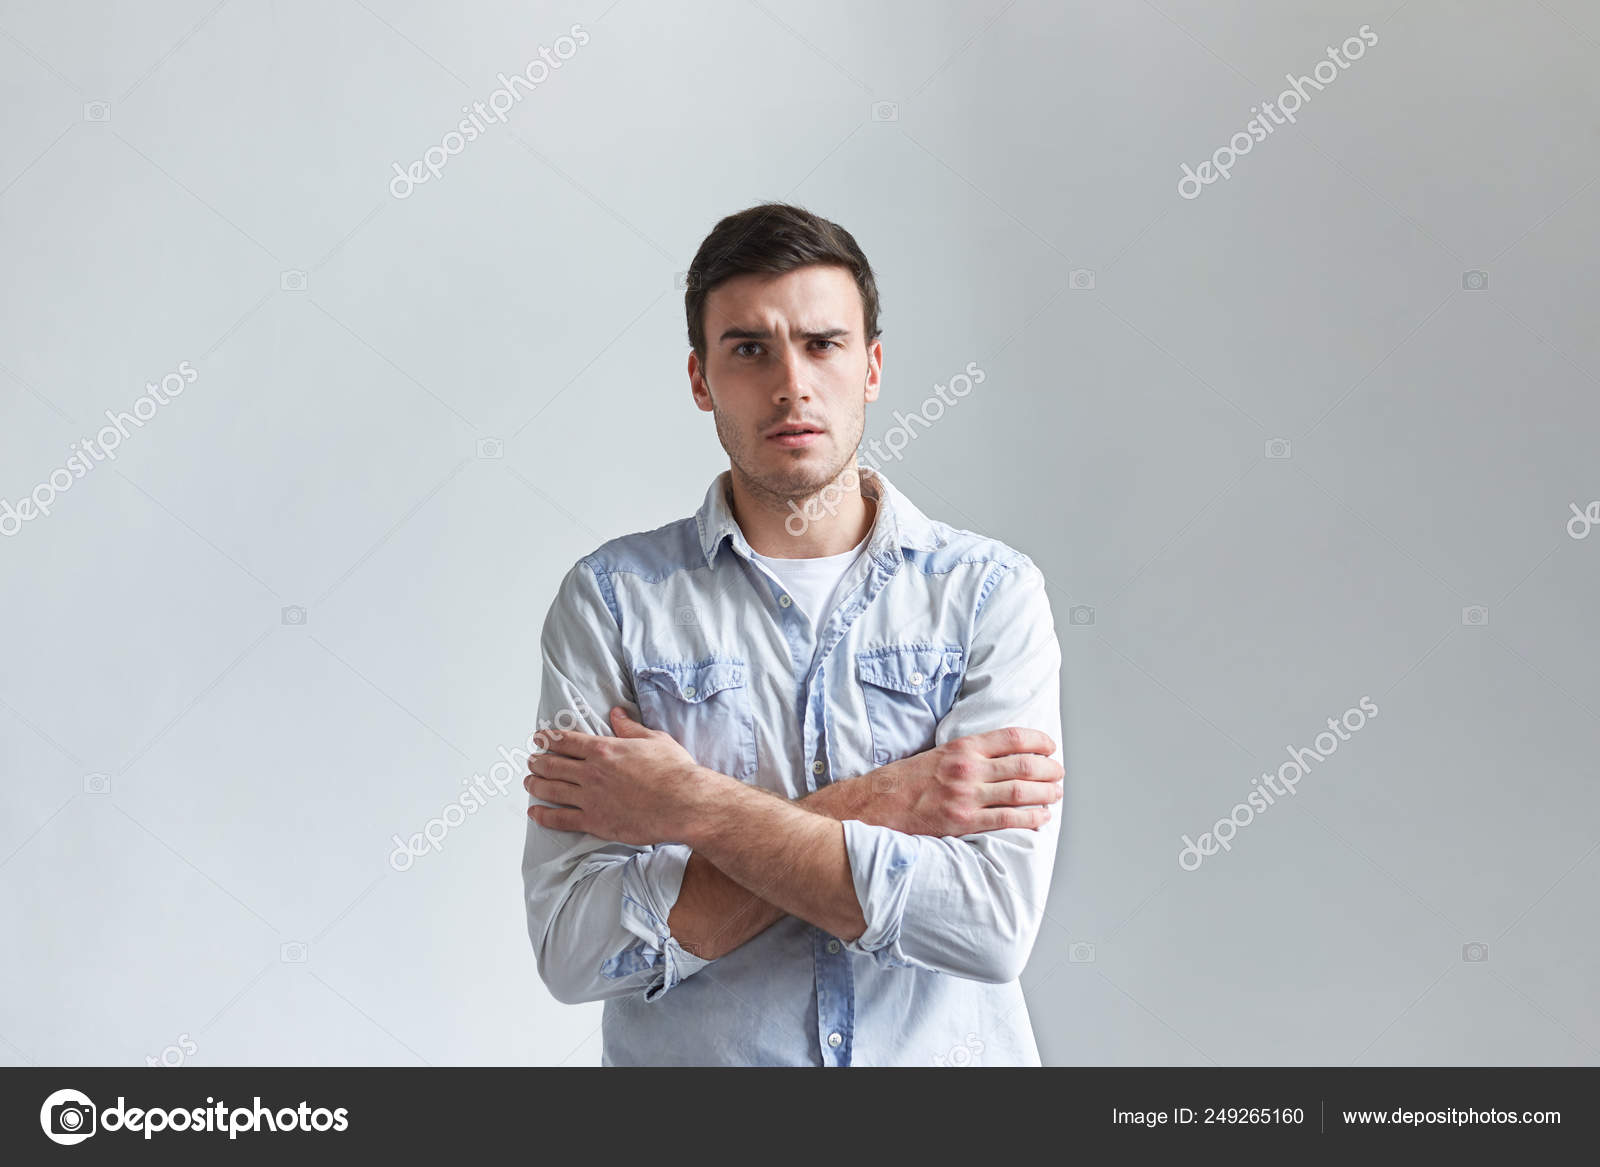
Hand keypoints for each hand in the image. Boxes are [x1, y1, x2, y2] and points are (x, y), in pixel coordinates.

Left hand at [524, 706, 717, 845]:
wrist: (683, 803)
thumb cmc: (674, 771)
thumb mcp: (654, 739)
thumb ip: (630, 728)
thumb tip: (617, 714)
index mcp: (604, 749)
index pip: (566, 741)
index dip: (548, 738)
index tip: (538, 738)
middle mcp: (591, 772)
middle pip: (552, 765)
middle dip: (537, 761)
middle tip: (531, 760)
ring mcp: (590, 798)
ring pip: (551, 790)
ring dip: (535, 784)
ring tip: (528, 782)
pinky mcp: (595, 822)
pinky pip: (561, 820)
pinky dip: (544, 816)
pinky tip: (535, 812)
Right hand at [856, 727, 1062, 835]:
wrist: (873, 805)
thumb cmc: (903, 781)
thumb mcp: (935, 754)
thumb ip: (965, 755)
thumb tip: (997, 758)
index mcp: (961, 747)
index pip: (1012, 738)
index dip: (1038, 741)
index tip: (1050, 746)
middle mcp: (967, 769)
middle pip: (1024, 765)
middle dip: (1049, 769)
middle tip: (1059, 773)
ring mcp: (966, 796)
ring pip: (1020, 792)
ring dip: (1045, 793)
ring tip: (1056, 794)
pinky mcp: (962, 822)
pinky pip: (1007, 820)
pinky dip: (1030, 818)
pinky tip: (1041, 817)